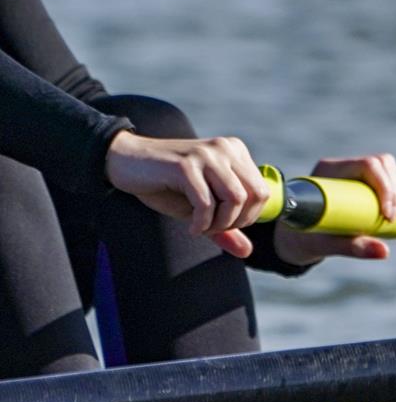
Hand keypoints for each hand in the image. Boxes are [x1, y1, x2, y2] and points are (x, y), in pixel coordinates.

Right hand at [103, 130, 268, 259]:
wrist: (126, 161)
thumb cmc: (165, 184)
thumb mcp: (199, 206)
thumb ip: (225, 226)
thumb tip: (247, 252)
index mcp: (235, 152)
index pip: (263, 192)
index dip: (248, 217)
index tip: (223, 225)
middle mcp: (225, 149)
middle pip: (254, 195)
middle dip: (237, 222)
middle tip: (213, 229)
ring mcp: (206, 154)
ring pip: (235, 199)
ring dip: (219, 224)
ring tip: (201, 228)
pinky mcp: (185, 165)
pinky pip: (205, 202)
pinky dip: (201, 223)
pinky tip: (190, 227)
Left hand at [273, 154, 395, 267]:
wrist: (295, 239)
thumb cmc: (304, 239)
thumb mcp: (327, 245)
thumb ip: (354, 247)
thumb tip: (385, 252)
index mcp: (329, 172)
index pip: (366, 165)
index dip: (384, 185)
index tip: (386, 214)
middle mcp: (341, 166)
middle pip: (381, 163)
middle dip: (394, 189)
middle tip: (392, 217)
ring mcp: (352, 171)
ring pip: (388, 166)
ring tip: (395, 214)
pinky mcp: (361, 180)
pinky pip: (388, 174)